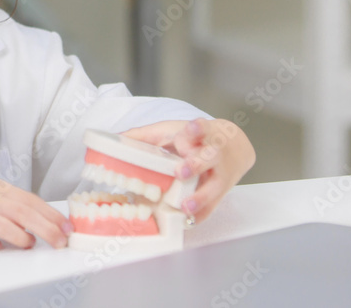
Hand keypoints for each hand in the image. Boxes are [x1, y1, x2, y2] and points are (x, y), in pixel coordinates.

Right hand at [0, 166, 72, 252]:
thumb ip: (4, 199)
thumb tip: (34, 216)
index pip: (28, 199)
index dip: (50, 214)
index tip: (66, 226)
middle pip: (21, 213)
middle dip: (46, 228)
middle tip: (60, 241)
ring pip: (1, 226)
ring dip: (20, 237)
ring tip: (29, 245)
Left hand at [121, 118, 254, 223]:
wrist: (234, 145)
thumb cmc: (196, 138)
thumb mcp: (172, 130)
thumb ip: (145, 134)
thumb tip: (116, 137)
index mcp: (202, 134)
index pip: (201, 128)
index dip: (196, 129)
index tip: (190, 129)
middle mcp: (214, 153)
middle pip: (209, 157)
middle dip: (196, 164)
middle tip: (181, 171)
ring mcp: (220, 174)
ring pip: (215, 185)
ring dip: (200, 196)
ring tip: (185, 206)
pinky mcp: (222, 191)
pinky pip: (214, 205)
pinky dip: (202, 214)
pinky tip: (189, 222)